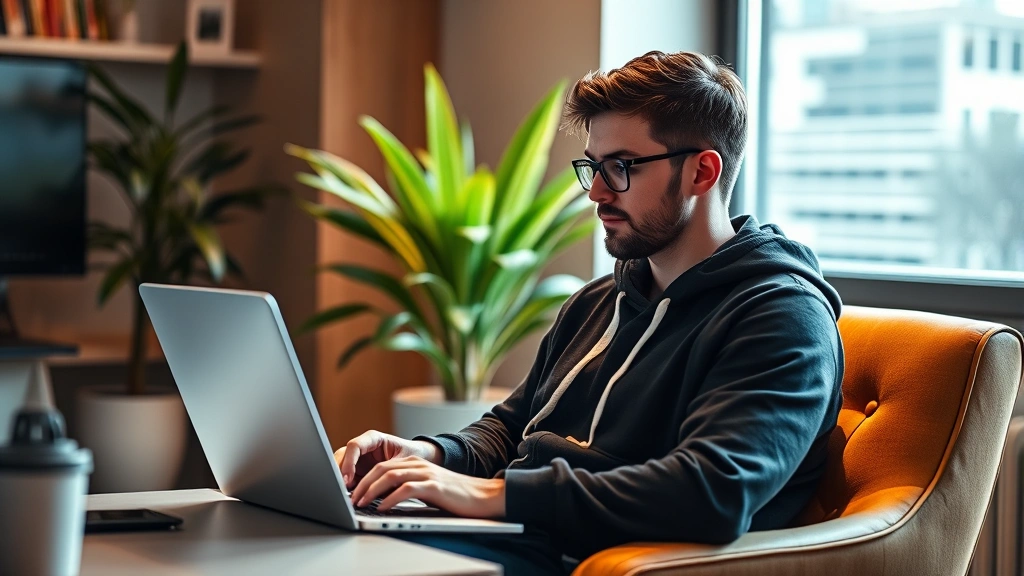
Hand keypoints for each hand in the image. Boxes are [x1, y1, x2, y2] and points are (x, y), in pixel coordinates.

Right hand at [334, 430, 440, 488]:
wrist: (419, 458)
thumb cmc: (412, 455)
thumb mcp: (402, 462)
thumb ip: (390, 471)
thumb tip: (380, 486)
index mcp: (373, 438)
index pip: (354, 446)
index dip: (348, 462)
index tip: (347, 479)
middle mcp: (363, 447)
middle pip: (342, 456)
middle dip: (338, 472)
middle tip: (341, 489)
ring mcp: (359, 459)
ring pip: (340, 467)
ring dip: (339, 481)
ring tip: (343, 495)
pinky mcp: (358, 471)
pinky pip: (347, 478)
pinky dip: (346, 487)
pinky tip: (348, 497)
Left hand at [351, 456, 505, 517]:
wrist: (482, 496)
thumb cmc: (454, 496)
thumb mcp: (426, 488)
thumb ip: (406, 488)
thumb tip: (381, 500)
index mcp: (414, 463)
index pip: (381, 466)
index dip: (364, 478)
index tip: (352, 492)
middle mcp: (418, 464)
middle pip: (381, 469)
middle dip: (362, 484)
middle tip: (350, 499)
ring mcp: (426, 473)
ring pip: (389, 476)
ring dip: (371, 491)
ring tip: (360, 503)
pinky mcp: (433, 486)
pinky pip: (405, 490)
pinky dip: (390, 499)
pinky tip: (381, 508)